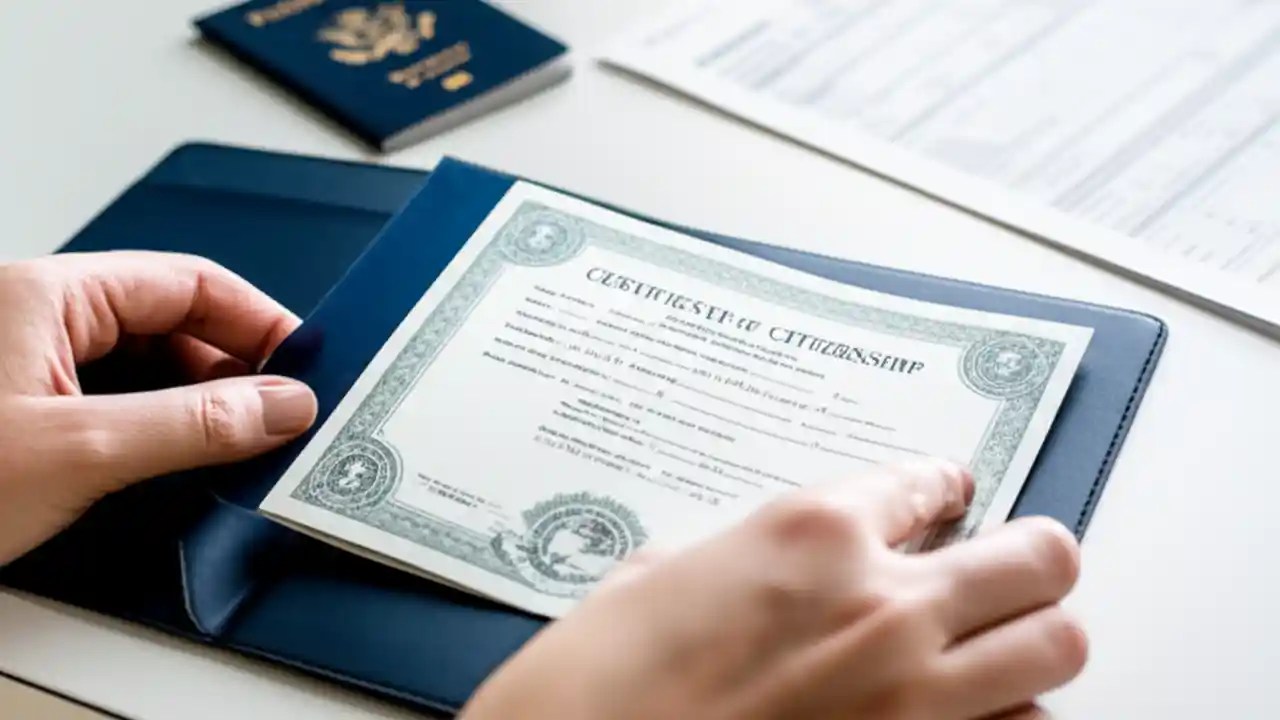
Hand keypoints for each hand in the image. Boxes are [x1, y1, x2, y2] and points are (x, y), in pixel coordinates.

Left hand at [0, 251, 316, 563]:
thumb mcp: (77, 451)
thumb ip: (192, 424)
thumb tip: (278, 405)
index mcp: (45, 294)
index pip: (186, 282)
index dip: (256, 319)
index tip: (304, 363)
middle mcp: (39, 319)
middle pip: (173, 322)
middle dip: (234, 368)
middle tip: (284, 414)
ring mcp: (30, 366)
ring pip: (149, 366)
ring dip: (202, 402)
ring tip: (246, 441)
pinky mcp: (28, 412)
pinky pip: (121, 402)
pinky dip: (166, 427)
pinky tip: (190, 458)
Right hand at [461, 460, 1084, 719]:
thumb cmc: (593, 684)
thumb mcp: (654, 581)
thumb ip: (732, 560)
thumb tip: (750, 571)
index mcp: (809, 535)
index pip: (925, 483)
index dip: (940, 487)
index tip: (947, 496)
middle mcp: (882, 606)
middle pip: (1039, 557)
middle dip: (1030, 557)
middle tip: (1009, 564)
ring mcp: (913, 698)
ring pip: (1057, 646)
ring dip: (1033, 638)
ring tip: (1002, 640)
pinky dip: (1005, 718)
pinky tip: (970, 712)